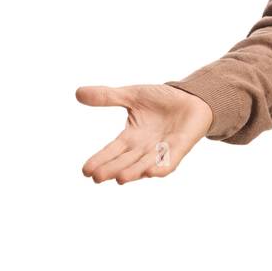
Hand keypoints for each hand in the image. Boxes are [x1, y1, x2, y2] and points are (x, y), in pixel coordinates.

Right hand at [76, 84, 213, 183]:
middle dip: (112, 169)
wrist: (193, 98)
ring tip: (120, 178)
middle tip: (97, 177)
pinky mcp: (180, 147)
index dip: (100, 160)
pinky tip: (152, 172)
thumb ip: (107, 96)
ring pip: (146, 164)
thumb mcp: (132, 95)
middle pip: (125, 161)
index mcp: (131, 137)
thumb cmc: (162, 100)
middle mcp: (145, 147)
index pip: (112, 151)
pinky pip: (170, 161)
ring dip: (134, 171)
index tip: (85, 171)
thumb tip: (78, 92)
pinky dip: (162, 166)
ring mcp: (163, 149)